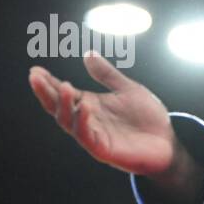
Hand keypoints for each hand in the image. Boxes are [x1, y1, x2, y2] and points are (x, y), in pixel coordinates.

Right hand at [29, 51, 203, 203]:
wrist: (169, 143)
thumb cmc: (148, 118)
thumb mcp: (128, 90)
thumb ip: (107, 75)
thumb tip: (88, 54)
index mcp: (90, 105)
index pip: (63, 93)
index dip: (48, 83)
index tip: (35, 70)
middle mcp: (87, 120)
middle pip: (58, 107)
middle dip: (46, 92)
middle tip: (35, 77)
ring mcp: (94, 136)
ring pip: (69, 122)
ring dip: (63, 104)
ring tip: (63, 86)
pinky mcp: (103, 150)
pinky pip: (87, 136)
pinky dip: (83, 121)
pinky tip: (85, 106)